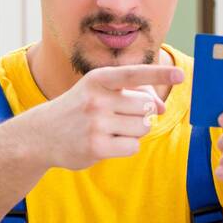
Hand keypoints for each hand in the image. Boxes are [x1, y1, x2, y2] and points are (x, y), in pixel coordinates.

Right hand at [26, 63, 184, 171]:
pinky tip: (108, 143)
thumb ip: (133, 94)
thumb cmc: (80, 110)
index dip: (159, 75)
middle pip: (145, 107)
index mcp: (98, 79)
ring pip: (142, 128)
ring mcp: (96, 124)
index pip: (134, 74)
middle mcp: (97, 99)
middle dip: (141, 114)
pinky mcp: (96, 147)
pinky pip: (133, 147)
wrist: (41, 135)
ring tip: (112, 130)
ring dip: (135, 131)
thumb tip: (161, 108)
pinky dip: (127, 147)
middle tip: (120, 117)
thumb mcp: (100, 93)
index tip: (181, 77)